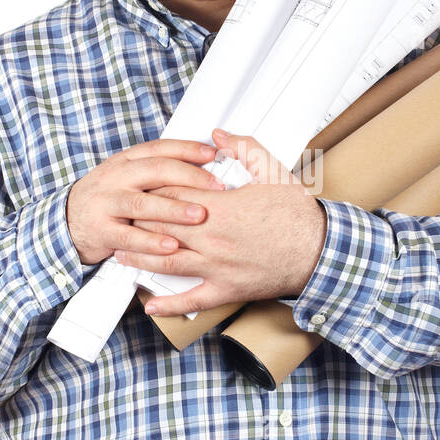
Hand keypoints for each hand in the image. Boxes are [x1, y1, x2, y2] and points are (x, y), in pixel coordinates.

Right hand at [65, 138, 225, 264]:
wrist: (66, 221)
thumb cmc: (106, 198)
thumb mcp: (126, 176)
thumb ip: (155, 169)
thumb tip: (198, 162)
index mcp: (125, 162)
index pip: (159, 149)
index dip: (187, 149)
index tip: (212, 154)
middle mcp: (115, 178)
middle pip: (154, 171)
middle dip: (189, 177)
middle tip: (216, 186)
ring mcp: (107, 204)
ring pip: (142, 204)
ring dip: (173, 209)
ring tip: (199, 215)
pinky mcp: (101, 231)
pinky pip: (129, 237)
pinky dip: (151, 243)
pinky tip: (172, 246)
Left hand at [114, 128, 327, 315]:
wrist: (320, 251)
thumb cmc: (297, 214)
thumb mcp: (273, 172)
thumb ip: (244, 148)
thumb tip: (218, 135)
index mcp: (220, 207)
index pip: (173, 194)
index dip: (152, 189)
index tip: (140, 186)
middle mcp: (212, 238)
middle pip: (162, 226)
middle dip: (137, 221)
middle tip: (120, 217)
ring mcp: (216, 266)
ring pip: (167, 261)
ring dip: (140, 257)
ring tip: (120, 252)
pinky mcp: (225, 289)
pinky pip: (191, 299)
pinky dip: (168, 304)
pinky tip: (150, 304)